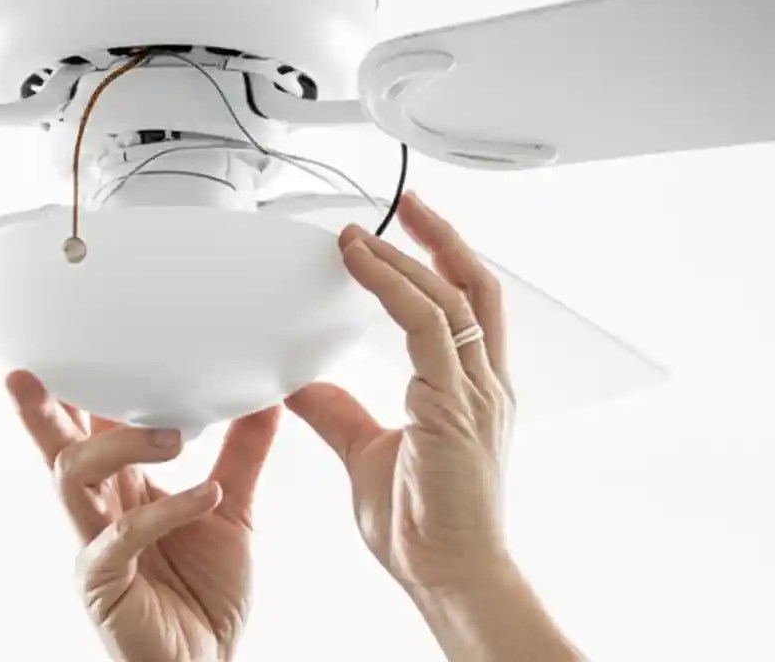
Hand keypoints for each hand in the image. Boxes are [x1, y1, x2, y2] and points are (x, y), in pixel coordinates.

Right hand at [7, 372, 278, 661]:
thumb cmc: (204, 592)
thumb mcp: (230, 509)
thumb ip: (242, 453)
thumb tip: (267, 396)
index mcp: (121, 486)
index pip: (91, 425)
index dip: (80, 385)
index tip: (84, 338)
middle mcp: (98, 509)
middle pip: (57, 446)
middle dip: (40, 408)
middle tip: (33, 371)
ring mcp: (94, 545)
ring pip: (73, 478)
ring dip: (121, 447)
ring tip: (175, 434)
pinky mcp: (103, 581)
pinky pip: (121, 536)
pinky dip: (166, 508)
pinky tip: (206, 494)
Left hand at [286, 193, 582, 660]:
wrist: (452, 575)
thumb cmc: (423, 527)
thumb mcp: (367, 451)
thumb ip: (337, 412)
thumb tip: (297, 382)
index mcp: (473, 393)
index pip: (467, 309)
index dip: (441, 265)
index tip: (406, 235)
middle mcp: (483, 384)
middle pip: (474, 287)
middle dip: (440, 239)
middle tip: (404, 206)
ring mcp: (475, 392)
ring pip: (447, 297)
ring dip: (403, 256)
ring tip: (362, 233)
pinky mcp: (453, 404)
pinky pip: (424, 326)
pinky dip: (392, 287)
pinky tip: (361, 266)